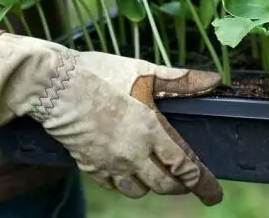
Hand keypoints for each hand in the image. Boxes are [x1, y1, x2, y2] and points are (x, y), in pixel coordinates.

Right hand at [0, 30, 222, 204]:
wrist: (54, 84)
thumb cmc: (102, 74)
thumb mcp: (146, 72)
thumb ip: (182, 81)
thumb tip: (214, 81)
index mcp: (150, 130)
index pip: (184, 166)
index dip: (203, 183)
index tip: (214, 195)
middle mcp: (132, 153)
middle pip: (164, 185)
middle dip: (180, 187)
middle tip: (189, 184)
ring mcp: (109, 163)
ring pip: (138, 191)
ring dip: (152, 186)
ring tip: (158, 174)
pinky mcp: (89, 165)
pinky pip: (113, 186)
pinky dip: (125, 183)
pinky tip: (128, 171)